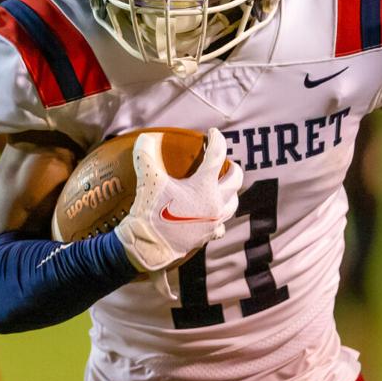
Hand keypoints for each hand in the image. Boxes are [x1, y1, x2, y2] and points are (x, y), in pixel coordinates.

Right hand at [114, 128, 240, 281]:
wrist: (148, 246)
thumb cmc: (151, 212)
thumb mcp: (148, 180)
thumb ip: (147, 155)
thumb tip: (146, 138)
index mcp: (204, 188)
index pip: (217, 157)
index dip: (217, 141)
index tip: (214, 133)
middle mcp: (215, 205)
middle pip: (235, 182)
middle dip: (233, 169)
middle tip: (227, 163)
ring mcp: (213, 222)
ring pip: (232, 205)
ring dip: (230, 194)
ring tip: (223, 188)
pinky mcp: (207, 236)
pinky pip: (220, 226)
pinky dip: (218, 218)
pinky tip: (211, 216)